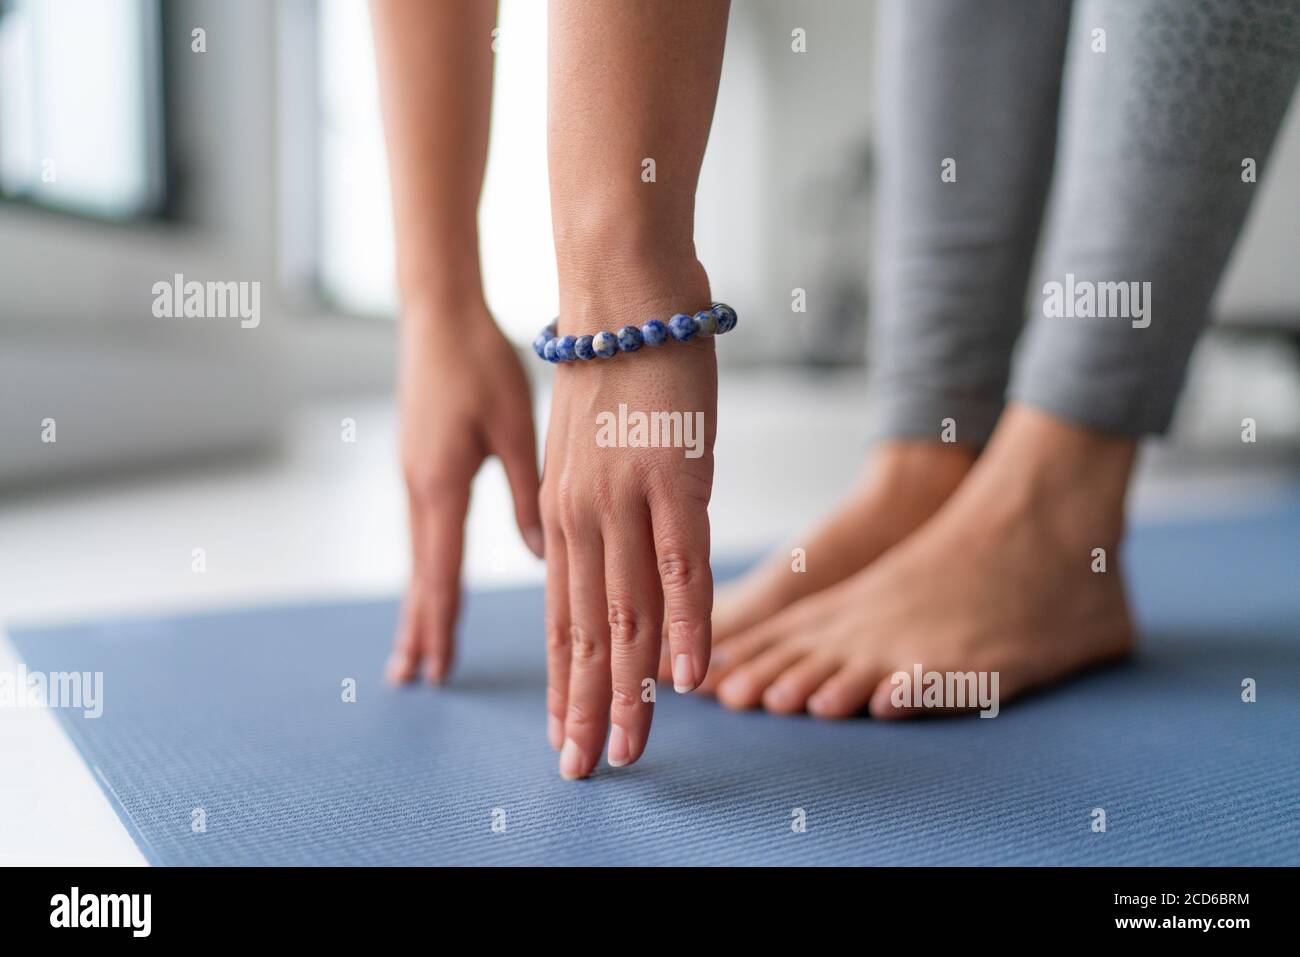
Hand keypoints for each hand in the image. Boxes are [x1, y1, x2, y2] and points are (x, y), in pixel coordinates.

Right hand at [389, 306, 542, 684]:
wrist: (440, 312)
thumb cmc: (482, 362)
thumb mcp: (515, 428)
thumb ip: (529, 494)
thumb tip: (541, 557)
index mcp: (442, 485)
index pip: (442, 571)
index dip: (441, 621)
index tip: (434, 667)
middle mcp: (420, 487)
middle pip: (421, 572)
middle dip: (420, 625)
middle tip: (411, 677)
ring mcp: (414, 474)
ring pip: (419, 552)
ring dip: (419, 600)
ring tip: (414, 642)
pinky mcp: (420, 460)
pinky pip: (423, 527)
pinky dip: (425, 563)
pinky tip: (431, 574)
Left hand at [541, 305, 716, 778]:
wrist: (622, 292)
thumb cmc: (615, 370)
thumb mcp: (588, 451)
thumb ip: (591, 509)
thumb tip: (598, 555)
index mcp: (559, 514)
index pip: (559, 617)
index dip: (563, 682)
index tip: (563, 733)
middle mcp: (580, 518)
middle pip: (585, 633)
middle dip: (586, 708)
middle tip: (586, 768)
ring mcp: (625, 502)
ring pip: (626, 614)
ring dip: (633, 691)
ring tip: (632, 749)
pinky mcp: (674, 480)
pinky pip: (680, 567)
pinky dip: (688, 626)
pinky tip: (691, 677)